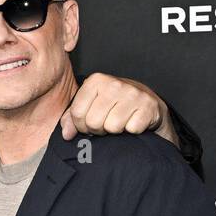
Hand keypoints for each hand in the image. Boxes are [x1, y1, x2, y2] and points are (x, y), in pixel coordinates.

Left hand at [61, 73, 179, 149]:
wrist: (147, 104)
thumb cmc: (114, 106)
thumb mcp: (90, 106)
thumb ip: (73, 118)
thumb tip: (66, 134)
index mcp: (95, 80)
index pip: (77, 113)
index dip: (81, 125)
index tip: (89, 123)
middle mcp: (114, 84)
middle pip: (93, 122)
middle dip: (98, 130)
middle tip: (106, 124)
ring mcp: (133, 94)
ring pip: (112, 127)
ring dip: (115, 131)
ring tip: (119, 122)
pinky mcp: (148, 106)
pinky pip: (131, 129)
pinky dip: (132, 131)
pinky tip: (133, 122)